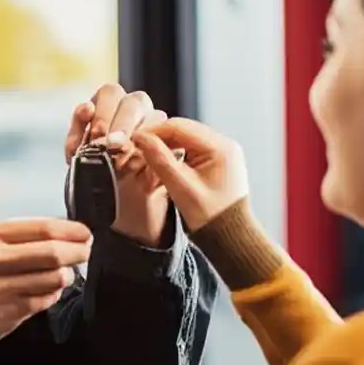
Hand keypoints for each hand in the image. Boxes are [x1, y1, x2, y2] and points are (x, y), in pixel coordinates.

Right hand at [0, 219, 91, 363]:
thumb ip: (15, 239)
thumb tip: (60, 235)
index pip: (42, 228)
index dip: (71, 230)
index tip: (85, 234)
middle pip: (53, 251)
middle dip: (78, 252)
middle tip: (85, 252)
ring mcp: (3, 286)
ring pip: (54, 277)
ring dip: (66, 275)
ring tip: (64, 274)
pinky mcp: (10, 310)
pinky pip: (46, 299)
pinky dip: (53, 294)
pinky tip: (47, 291)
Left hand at [65, 83, 169, 246]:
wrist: (113, 200)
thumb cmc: (92, 168)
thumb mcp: (78, 153)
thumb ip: (77, 130)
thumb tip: (86, 108)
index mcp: (109, 103)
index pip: (110, 93)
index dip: (103, 113)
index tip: (97, 136)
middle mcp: (135, 109)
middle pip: (135, 102)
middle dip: (122, 125)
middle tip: (112, 147)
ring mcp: (155, 125)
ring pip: (156, 119)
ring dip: (138, 142)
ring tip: (124, 165)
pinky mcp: (171, 146)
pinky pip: (170, 144)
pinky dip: (154, 160)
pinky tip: (142, 176)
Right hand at [131, 117, 249, 231]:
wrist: (229, 238)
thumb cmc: (211, 218)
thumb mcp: (181, 188)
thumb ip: (160, 160)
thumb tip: (141, 138)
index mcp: (221, 148)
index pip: (180, 126)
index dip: (153, 131)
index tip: (134, 139)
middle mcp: (225, 145)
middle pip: (183, 130)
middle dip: (159, 138)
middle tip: (137, 148)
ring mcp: (223, 153)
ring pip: (186, 139)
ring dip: (166, 146)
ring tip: (148, 157)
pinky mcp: (218, 161)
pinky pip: (192, 149)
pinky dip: (176, 154)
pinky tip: (163, 164)